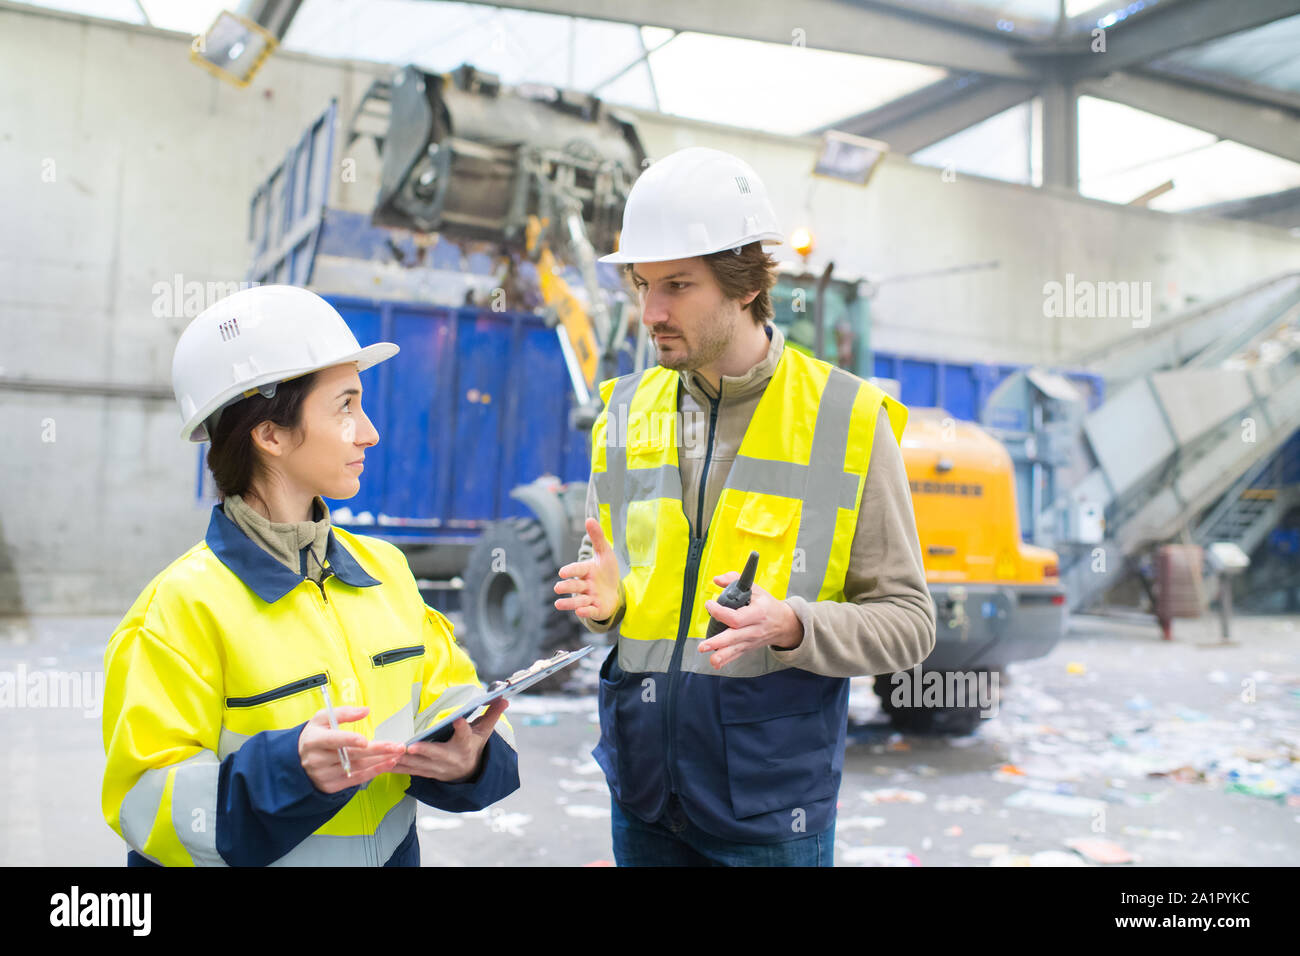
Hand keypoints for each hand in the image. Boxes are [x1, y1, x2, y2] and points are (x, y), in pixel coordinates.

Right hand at [299, 706, 405, 793]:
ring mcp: (324, 775)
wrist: (298, 761)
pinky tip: (388, 763)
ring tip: (397, 753)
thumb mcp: (322, 719)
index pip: (333, 740)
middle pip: (352, 755)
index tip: (365, 740)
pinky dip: (375, 771)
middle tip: (397, 745)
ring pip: (357, 768)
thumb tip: (365, 710)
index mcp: (314, 741)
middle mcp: (317, 760)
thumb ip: (344, 713)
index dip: (349, 740)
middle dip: (378, 750)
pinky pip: (357, 779)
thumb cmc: (314, 736)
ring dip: (380, 761)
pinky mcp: (331, 786)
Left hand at [394, 698, 508, 782]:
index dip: (462, 727)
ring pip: (419, 765)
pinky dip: (396, 768)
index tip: (458, 719)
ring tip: (392, 753)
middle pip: (437, 754)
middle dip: (425, 751)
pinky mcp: (425, 773)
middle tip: (412, 747)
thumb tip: (504, 697)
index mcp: (466, 745)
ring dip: (404, 760)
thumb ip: (492, 714)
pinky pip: (409, 771)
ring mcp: (437, 768)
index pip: (465, 734)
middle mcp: (451, 758)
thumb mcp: (484, 731)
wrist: (468, 774)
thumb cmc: (473, 746)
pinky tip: (383, 763)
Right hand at [554, 517, 621, 620]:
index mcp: (587, 570)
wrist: (614, 590)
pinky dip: (586, 611)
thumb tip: (589, 519)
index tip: (562, 572)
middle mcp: (586, 584)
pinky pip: (591, 610)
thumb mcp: (605, 552)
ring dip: (570, 602)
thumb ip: (597, 537)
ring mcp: (590, 597)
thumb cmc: (606, 570)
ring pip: (579, 600)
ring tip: (558, 604)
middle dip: (567, 586)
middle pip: (576, 585)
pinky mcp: (597, 608)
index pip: (578, 569)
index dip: (571, 570)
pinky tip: (580, 612)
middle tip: (558, 587)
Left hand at [698, 572, 803, 669]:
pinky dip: (726, 660)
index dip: (720, 612)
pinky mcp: (748, 647)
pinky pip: (736, 655)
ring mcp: (751, 640)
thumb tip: (716, 580)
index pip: (737, 616)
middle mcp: (755, 629)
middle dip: (718, 642)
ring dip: (722, 655)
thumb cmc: (767, 605)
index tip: (709, 605)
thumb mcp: (756, 589)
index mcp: (757, 613)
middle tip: (703, 646)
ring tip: (711, 659)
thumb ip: (735, 580)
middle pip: (735, 637)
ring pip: (735, 649)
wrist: (784, 624)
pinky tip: (716, 663)